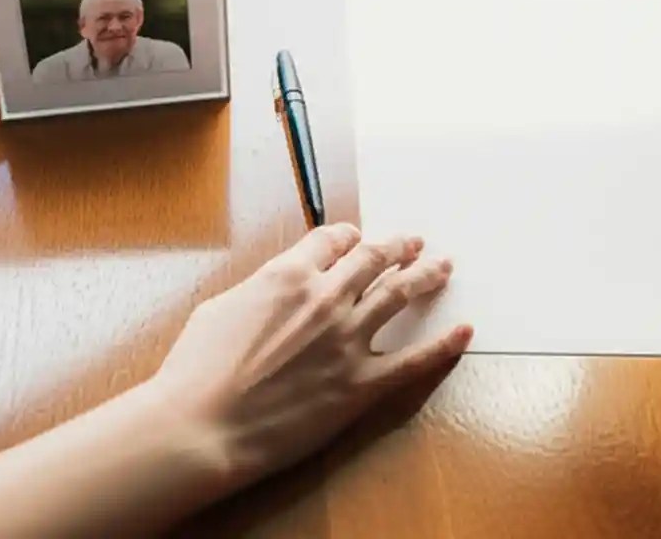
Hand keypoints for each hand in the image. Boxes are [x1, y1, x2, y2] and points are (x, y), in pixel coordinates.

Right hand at [153, 223, 472, 487]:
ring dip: (425, 276)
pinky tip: (463, 332)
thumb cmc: (197, 372)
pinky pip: (415, 359)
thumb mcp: (220, 309)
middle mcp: (324, 298)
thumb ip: (258, 291)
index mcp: (287, 274)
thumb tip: (272, 289)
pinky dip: (444, 344)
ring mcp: (347, 340)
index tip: (357, 238)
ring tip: (442, 267)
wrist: (203, 424)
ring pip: (400, 295)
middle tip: (414, 244)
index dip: (348, 236)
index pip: (330, 240)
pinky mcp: (361, 384)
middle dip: (397, 248)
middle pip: (373, 260)